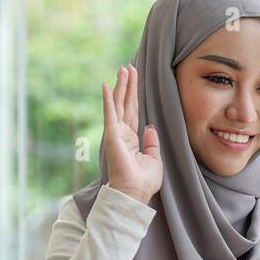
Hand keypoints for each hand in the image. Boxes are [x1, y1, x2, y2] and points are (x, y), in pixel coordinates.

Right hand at [101, 64, 161, 203]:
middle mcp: (122, 133)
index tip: (134, 79)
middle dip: (127, 85)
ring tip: (122, 69)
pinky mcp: (111, 135)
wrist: (134, 193)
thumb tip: (150, 128)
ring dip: (120, 86)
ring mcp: (115, 133)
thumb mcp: (154, 159)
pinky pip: (110, 113)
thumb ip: (152, 143)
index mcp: (132, 139)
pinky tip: (106, 85)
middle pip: (126, 103)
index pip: (133, 112)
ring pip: (119, 104)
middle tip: (128, 66)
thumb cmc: (144, 181)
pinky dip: (108, 99)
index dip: (134, 95)